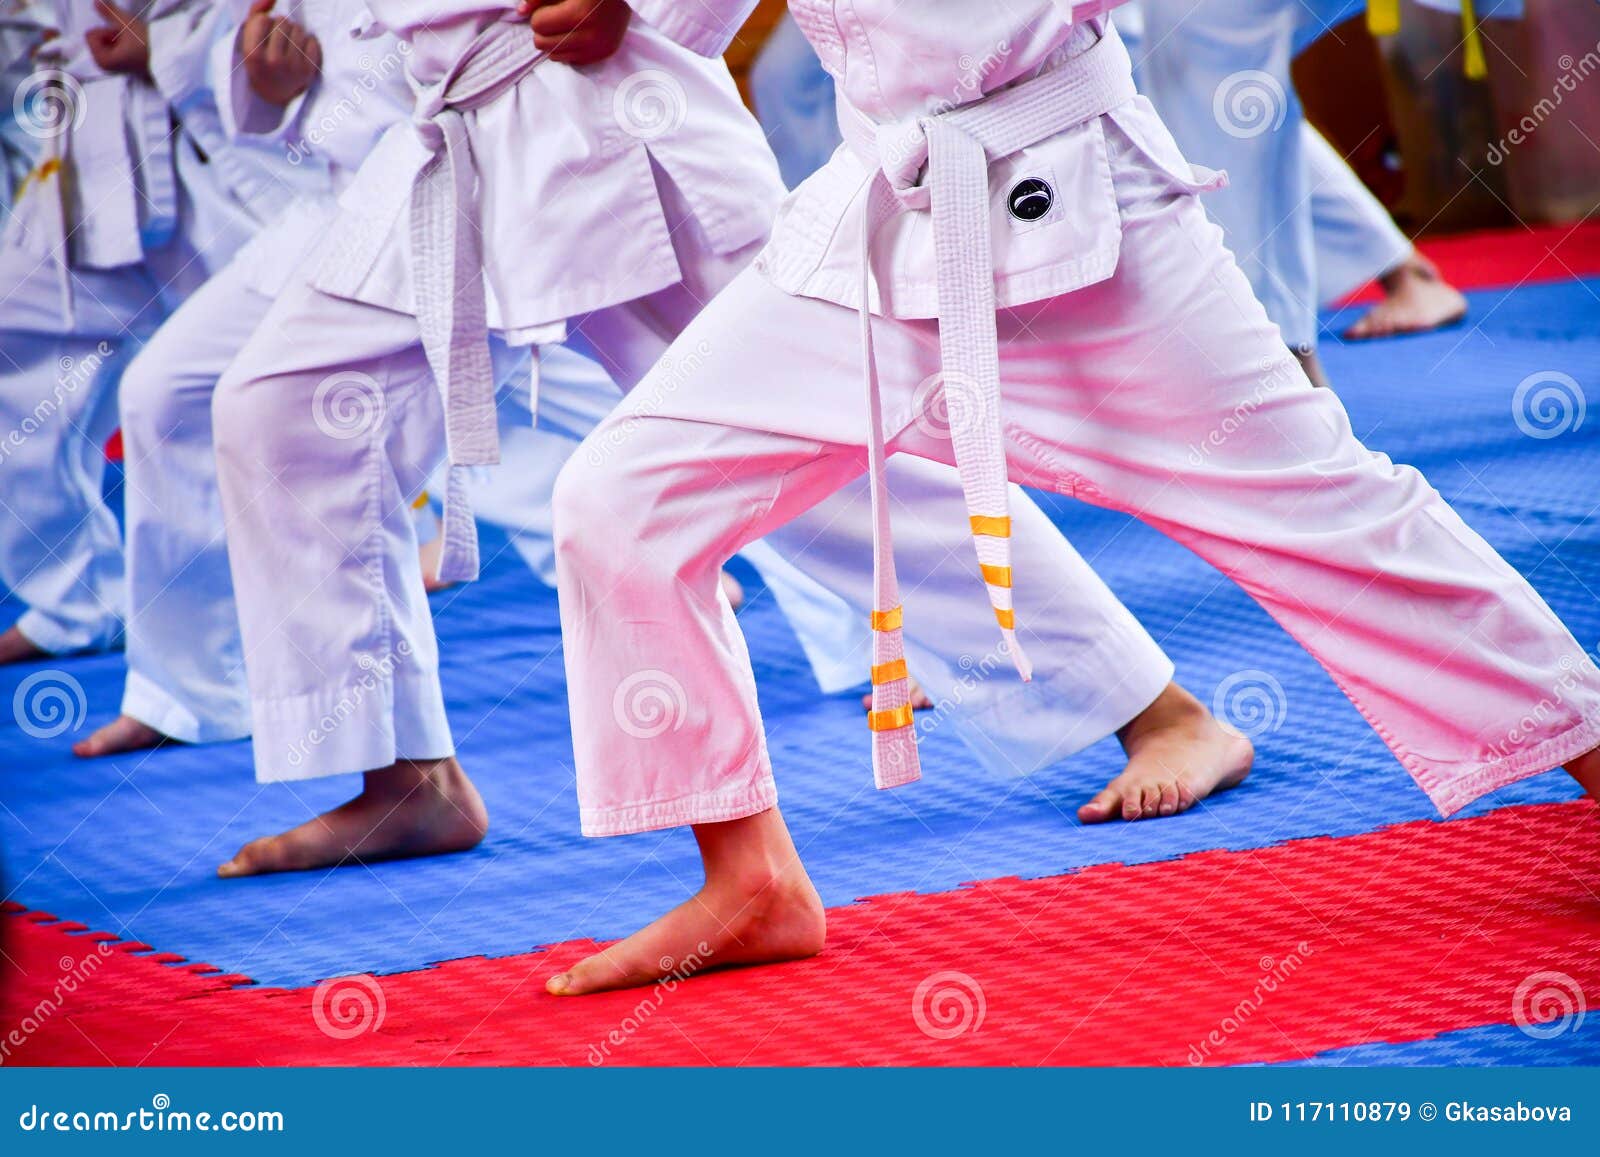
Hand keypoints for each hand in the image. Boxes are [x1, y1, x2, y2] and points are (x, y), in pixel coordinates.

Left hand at [84, 0, 148, 76]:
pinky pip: (115, 50)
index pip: (91, 35)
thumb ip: (109, 12)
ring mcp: (116, 69)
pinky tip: (136, 49)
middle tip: (130, 40)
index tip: (123, 37)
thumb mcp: (126, 24)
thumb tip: (95, 1)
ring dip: (117, 39)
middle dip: (110, 35)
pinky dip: (122, 46)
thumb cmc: (148, 44)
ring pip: (106, 43)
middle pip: (97, 39)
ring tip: (135, 44)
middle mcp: (107, 68)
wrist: (170, 59)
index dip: (108, 31)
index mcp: (103, 61)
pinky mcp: (125, 68)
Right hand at [240, 0, 321, 106]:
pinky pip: (312, 41)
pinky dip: (307, 42)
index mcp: (253, 55)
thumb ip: (256, 13)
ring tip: (288, 43)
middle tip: (278, 38)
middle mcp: (274, 62)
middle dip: (280, 25)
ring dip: (294, 31)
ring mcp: (293, 68)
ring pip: (299, 29)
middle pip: (282, 21)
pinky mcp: (309, 71)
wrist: (272, 94)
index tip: (264, 33)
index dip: (264, 21)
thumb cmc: (260, 60)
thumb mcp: (249, 39)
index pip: (263, 19)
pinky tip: (299, 51)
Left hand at [516, 0, 630, 64]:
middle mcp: (590, 36)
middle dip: (543, 30)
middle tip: (554, 17)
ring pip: (555, 56)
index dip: (539, 14)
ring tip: (565, 26)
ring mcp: (599, 48)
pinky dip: (569, 49)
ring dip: (554, 41)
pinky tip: (576, 34)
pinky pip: (572, 60)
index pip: (538, 25)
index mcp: (579, 14)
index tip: (549, 7)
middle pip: (543, 44)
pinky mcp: (604, 54)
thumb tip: (520, 11)